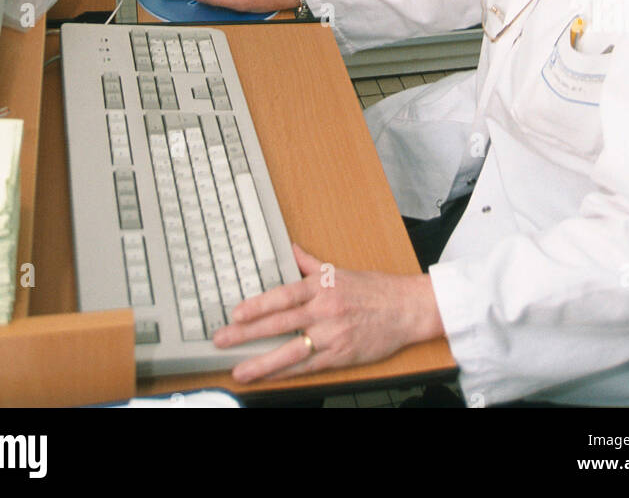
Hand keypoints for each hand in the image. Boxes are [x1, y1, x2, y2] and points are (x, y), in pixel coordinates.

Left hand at [213, 244, 442, 383]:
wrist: (405, 308)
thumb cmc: (374, 288)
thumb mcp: (339, 270)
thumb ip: (311, 263)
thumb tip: (291, 249)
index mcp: (321, 287)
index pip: (283, 296)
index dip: (258, 305)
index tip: (235, 314)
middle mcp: (323, 310)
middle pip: (279, 324)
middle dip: (247, 334)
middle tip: (222, 340)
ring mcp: (332, 335)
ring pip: (291, 351)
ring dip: (262, 362)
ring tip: (239, 371)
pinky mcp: (340, 355)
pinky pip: (309, 367)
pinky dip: (287, 375)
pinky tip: (270, 380)